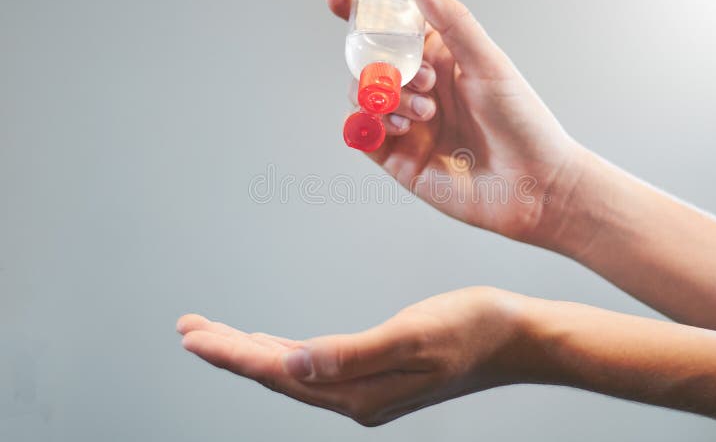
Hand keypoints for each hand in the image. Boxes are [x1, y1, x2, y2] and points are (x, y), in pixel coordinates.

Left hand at [177, 287, 563, 425]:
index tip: (192, 335)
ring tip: (215, 335)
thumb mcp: (412, 337)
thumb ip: (351, 355)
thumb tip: (293, 364)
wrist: (515, 337)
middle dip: (230, 353)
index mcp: (358, 392)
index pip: (278, 373)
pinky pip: (314, 366)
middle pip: (277, 375)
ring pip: (292, 371)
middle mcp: (356, 398)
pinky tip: (273, 344)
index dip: (231, 354)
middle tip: (188, 329)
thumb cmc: (472, 328)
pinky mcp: (376, 374)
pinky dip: (284, 352)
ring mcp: (366, 389)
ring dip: (252, 353)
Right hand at [329, 0, 583, 245]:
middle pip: (369, 62)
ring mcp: (407, 124)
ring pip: (363, 96)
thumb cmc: (522, 121)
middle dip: (380, 63)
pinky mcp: (398, 159)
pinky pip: (362, 135)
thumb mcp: (488, 63)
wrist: (534, 184)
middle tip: (423, 81)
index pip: (392, 28)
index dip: (362, 12)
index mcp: (440, 59)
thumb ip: (452, 22)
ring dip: (384, 96)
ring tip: (425, 111)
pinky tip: (398, 127)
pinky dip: (368, 125)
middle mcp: (420, 89)